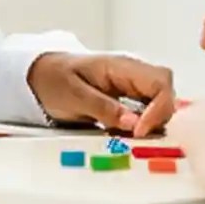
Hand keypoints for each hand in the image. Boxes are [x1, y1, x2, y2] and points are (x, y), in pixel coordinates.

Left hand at [26, 53, 174, 137]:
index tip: (140, 131)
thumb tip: (133, 123)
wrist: (39, 75)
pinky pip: (144, 113)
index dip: (158, 109)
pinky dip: (139, 127)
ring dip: (149, 124)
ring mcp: (130, 87)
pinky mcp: (125, 101)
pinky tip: (120, 134)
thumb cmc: (54, 78)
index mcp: (121, 66)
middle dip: (158, 117)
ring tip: (124, 135)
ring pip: (158, 104)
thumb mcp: (74, 94)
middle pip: (165, 93)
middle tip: (135, 136)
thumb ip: (103, 108)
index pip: (160, 82)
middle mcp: (131, 75)